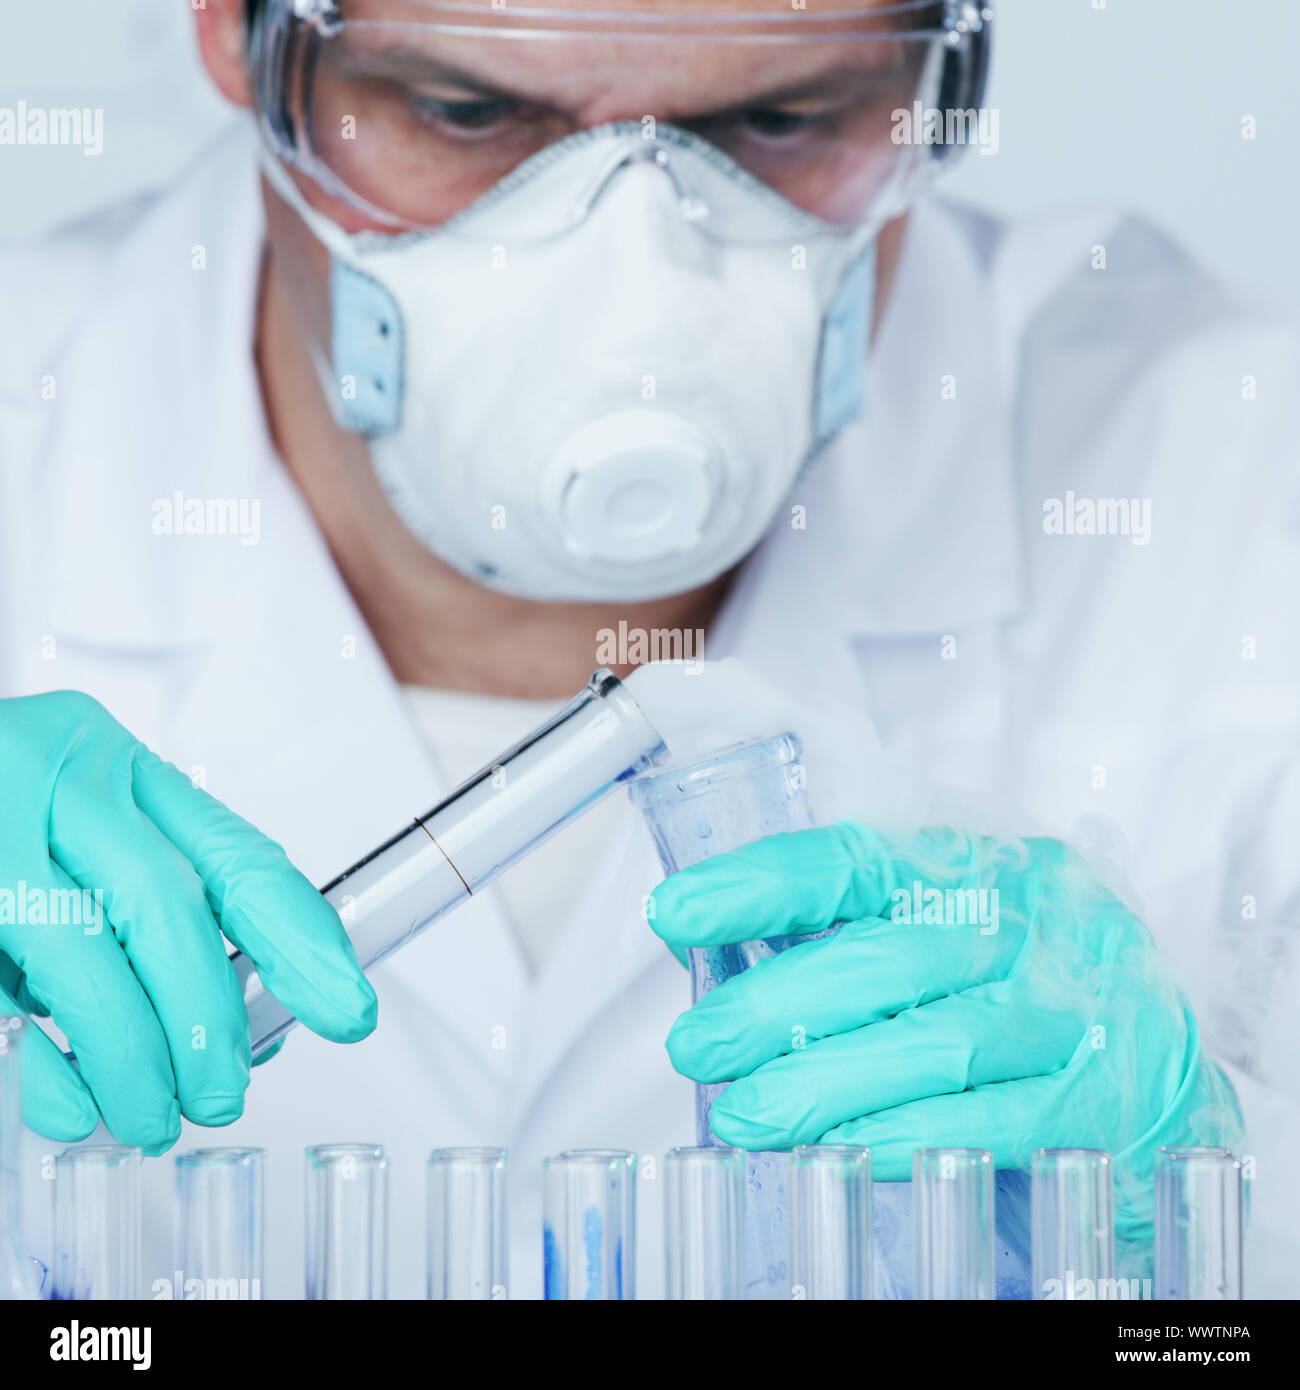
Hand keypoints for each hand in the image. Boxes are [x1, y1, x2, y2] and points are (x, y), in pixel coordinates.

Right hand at [0, 691, 377, 1154]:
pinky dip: (45, 1067)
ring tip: (156, 1118)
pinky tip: (75, 1103)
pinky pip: (2, 1004)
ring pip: (83, 960)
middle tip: (225, 1092)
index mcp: (106, 757)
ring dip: (133, 1057)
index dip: (297, 935)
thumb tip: (239, 1012)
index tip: (346, 1005)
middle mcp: (48, 784)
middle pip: (163, 908)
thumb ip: (153, 892)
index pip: (231, 852)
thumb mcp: (76, 821)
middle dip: (207, 1017)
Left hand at [649, 822, 1241, 1239]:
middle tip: (695, 1045)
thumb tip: (701, 948)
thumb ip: (839, 936)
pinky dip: (907, 1136)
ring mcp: (1078, 1007)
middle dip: (777, 1002)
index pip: (857, 858)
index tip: (676, 910)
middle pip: (889, 954)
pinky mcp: (1107, 1096)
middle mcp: (1033, 919)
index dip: (763, 883)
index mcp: (976, 864)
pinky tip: (841, 1151)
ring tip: (744, 1116)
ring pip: (936, 1040)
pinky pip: (994, 1119)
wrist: (1157, 1072)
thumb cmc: (1012, 994)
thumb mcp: (936, 937)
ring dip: (826, 1081)